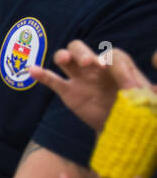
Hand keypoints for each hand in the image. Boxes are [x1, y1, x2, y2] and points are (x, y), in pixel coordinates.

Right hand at [28, 40, 151, 133]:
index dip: (117, 65)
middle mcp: (96, 68)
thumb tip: (149, 89)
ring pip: (67, 59)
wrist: (122, 129)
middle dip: (84, 53)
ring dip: (65, 55)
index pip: (114, 56)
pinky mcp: (68, 92)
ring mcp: (80, 78)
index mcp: (118, 67)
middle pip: (84, 49)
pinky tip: (32, 70)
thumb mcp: (147, 100)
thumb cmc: (138, 111)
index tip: (122, 82)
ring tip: (65, 60)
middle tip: (89, 64)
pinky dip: (42, 75)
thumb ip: (148, 92)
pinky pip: (53, 81)